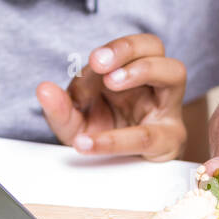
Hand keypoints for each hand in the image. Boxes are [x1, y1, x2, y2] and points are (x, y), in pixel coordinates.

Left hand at [37, 33, 186, 160]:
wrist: (114, 174)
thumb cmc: (99, 137)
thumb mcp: (73, 121)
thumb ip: (59, 107)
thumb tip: (43, 90)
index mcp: (130, 73)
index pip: (132, 45)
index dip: (117, 48)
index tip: (94, 60)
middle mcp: (153, 85)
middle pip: (156, 46)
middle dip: (128, 48)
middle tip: (100, 65)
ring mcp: (166, 110)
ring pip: (175, 73)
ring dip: (143, 69)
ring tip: (111, 83)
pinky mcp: (169, 141)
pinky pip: (150, 135)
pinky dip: (115, 139)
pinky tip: (88, 142)